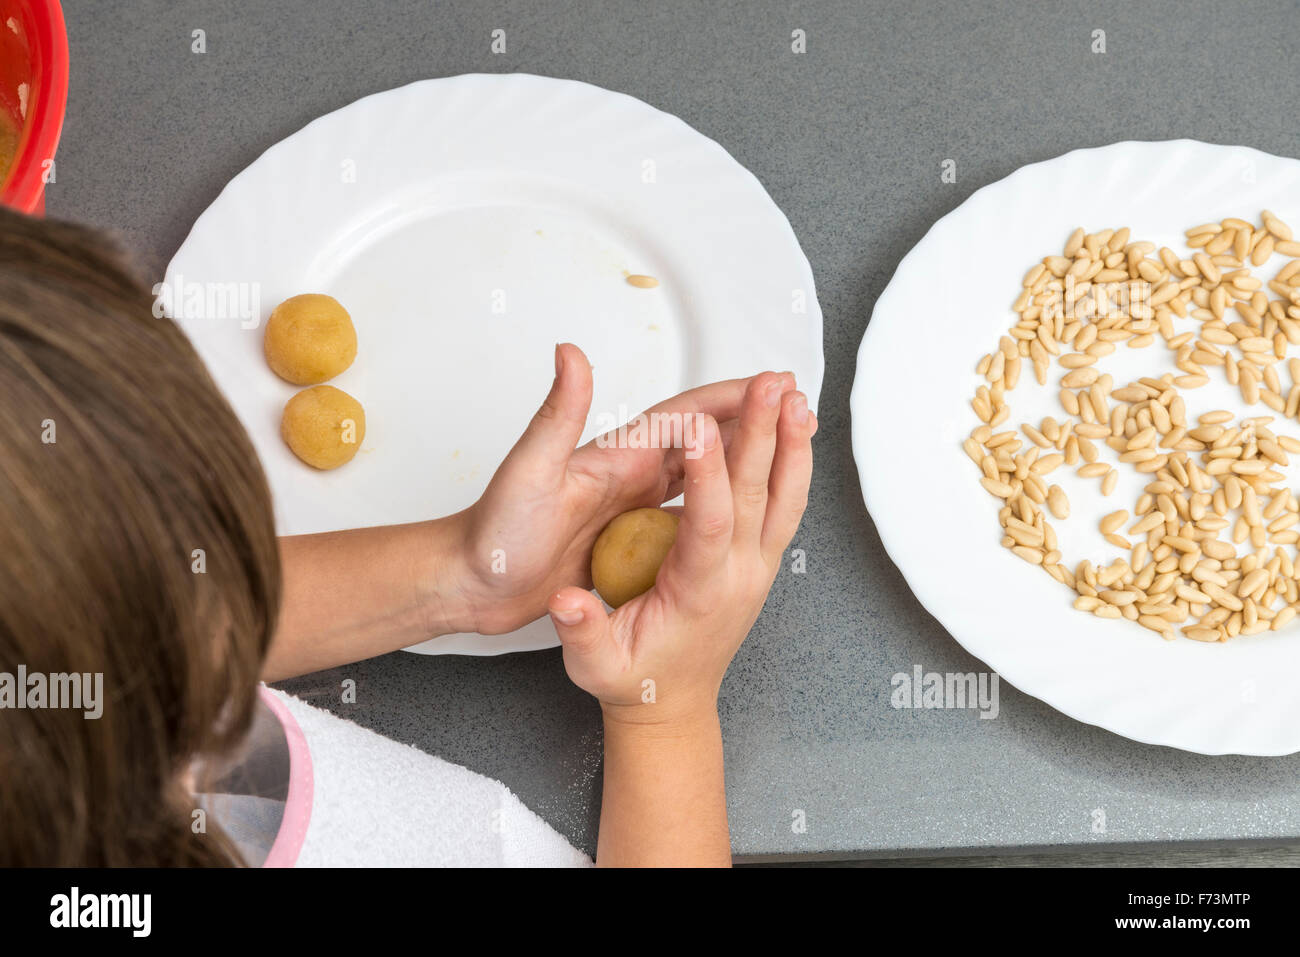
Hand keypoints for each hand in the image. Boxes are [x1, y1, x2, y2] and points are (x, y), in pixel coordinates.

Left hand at [443, 343, 774, 635]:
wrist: (469, 583)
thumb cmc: (493, 533)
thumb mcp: (528, 472)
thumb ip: (556, 414)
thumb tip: (569, 351)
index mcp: (615, 457)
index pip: (686, 418)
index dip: (733, 399)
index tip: (777, 384)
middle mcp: (626, 476)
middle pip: (702, 443)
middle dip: (751, 423)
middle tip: (798, 408)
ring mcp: (628, 509)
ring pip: (697, 480)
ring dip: (738, 464)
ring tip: (781, 455)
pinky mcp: (624, 544)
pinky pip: (682, 523)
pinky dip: (713, 512)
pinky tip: (735, 518)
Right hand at [544, 371, 816, 725]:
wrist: (672, 706)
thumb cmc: (634, 680)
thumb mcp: (595, 667)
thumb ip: (582, 633)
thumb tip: (566, 603)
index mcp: (700, 592)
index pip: (710, 523)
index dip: (706, 474)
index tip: (701, 427)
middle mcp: (739, 575)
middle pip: (757, 494)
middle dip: (761, 433)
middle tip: (767, 384)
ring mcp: (758, 567)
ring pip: (785, 495)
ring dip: (791, 442)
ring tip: (794, 393)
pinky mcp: (761, 560)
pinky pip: (787, 504)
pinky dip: (794, 462)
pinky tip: (795, 429)